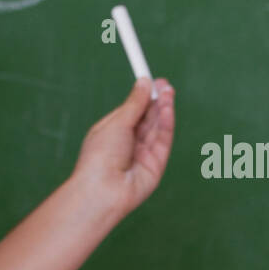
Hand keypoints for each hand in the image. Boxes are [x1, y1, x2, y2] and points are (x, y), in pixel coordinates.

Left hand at [71, 77, 175, 222]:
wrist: (102, 189)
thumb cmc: (100, 155)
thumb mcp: (117, 123)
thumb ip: (134, 104)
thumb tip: (144, 82)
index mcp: (112, 132)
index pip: (132, 111)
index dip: (144, 96)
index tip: (153, 80)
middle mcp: (128, 143)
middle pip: (147, 118)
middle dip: (157, 101)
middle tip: (165, 84)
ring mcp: (143, 154)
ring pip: (157, 128)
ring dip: (163, 109)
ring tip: (168, 92)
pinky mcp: (156, 165)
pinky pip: (163, 141)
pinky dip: (166, 123)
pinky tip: (167, 108)